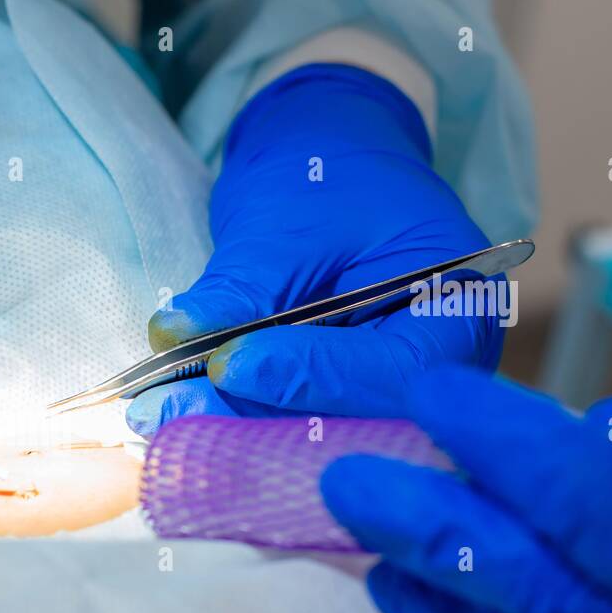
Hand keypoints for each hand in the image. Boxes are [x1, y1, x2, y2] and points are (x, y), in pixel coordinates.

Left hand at [128, 63, 505, 437]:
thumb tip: (176, 334)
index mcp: (453, 315)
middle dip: (257, 421)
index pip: (392, 371)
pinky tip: (174, 418)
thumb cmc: (328, 179)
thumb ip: (241, 287)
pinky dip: (231, 426)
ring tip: (158, 415)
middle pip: (353, 424)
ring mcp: (382, 403)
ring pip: (310, 440)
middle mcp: (431, 378)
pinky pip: (286, 432)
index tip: (229, 364)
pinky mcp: (332, 414)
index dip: (308, 376)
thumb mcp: (288, 222)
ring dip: (232, 432)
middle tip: (172, 412)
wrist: (328, 172)